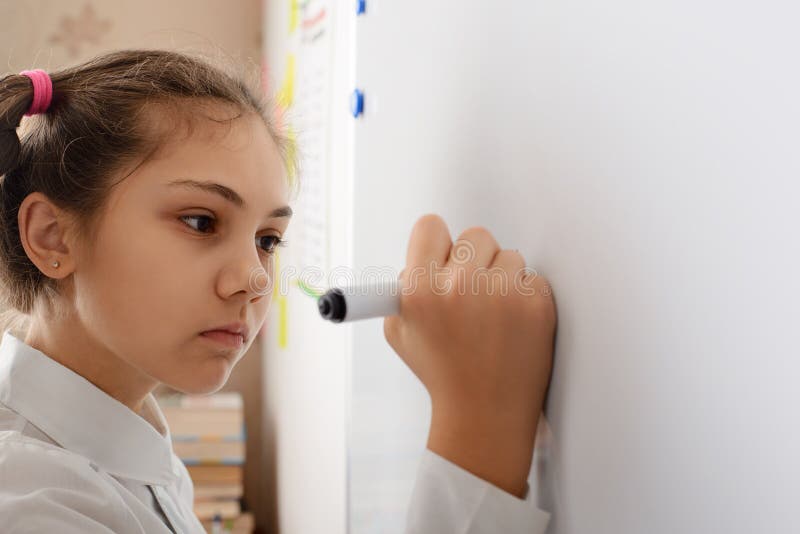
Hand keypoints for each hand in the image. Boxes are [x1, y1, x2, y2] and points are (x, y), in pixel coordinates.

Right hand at [384, 214, 556, 497]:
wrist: (484, 413)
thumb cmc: (443, 373)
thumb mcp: (400, 332)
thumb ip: (404, 287)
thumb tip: (421, 256)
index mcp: (420, 291)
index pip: (430, 227)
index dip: (437, 243)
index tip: (444, 256)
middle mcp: (460, 287)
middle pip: (475, 235)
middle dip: (474, 259)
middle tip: (472, 291)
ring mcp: (502, 295)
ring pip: (508, 255)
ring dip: (502, 278)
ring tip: (493, 316)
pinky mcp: (536, 305)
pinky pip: (532, 277)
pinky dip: (525, 296)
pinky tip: (513, 325)